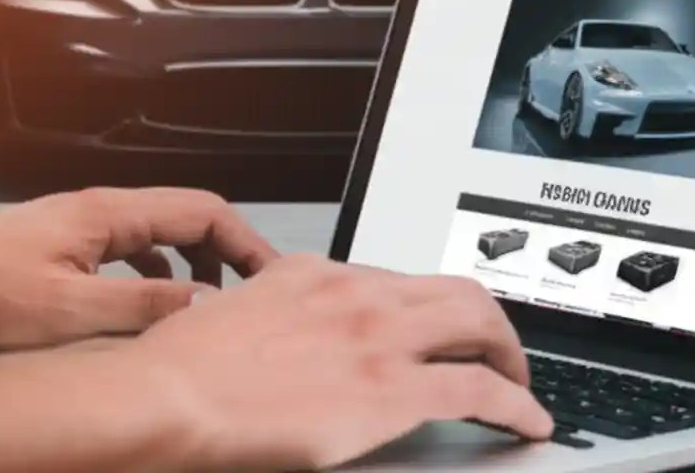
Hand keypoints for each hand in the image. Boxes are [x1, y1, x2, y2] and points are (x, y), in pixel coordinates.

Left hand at [0, 187, 278, 349]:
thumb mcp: (71, 312)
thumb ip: (143, 306)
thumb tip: (201, 305)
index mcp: (110, 214)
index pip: (204, 212)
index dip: (246, 242)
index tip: (270, 274)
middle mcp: (102, 210)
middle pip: (189, 216)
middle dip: (229, 250)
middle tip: (254, 288)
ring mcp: (85, 224)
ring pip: (162, 234)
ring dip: (195, 264)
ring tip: (211, 304)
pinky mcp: (70, 244)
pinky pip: (134, 249)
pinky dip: (160, 274)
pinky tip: (155, 307)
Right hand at [122, 253, 553, 471]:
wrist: (167, 396)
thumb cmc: (185, 367)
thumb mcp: (237, 314)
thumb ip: (279, 314)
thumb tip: (291, 335)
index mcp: (319, 273)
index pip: (400, 282)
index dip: (432, 311)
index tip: (442, 330)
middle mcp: (359, 294)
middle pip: (456, 291)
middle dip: (490, 321)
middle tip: (500, 350)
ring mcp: (379, 337)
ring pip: (480, 325)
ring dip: (511, 355)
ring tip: (520, 383)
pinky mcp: (392, 390)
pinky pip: (480, 390)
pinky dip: (517, 404)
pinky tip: (527, 421)